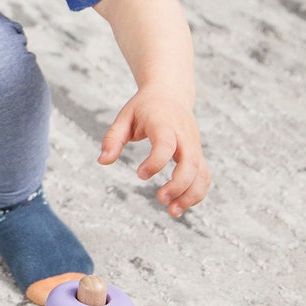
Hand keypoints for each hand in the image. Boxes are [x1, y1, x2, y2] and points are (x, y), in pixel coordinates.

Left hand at [98, 86, 209, 216]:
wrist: (170, 94)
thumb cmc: (143, 107)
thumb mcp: (124, 117)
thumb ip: (113, 139)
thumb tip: (102, 162)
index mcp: (164, 124)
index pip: (166, 145)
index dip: (155, 162)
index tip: (140, 175)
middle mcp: (184, 136)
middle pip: (191, 162)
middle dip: (179, 184)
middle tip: (160, 199)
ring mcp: (194, 146)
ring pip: (202, 172)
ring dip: (191, 195)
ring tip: (172, 212)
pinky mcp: (197, 154)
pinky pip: (204, 175)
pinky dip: (196, 192)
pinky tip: (179, 205)